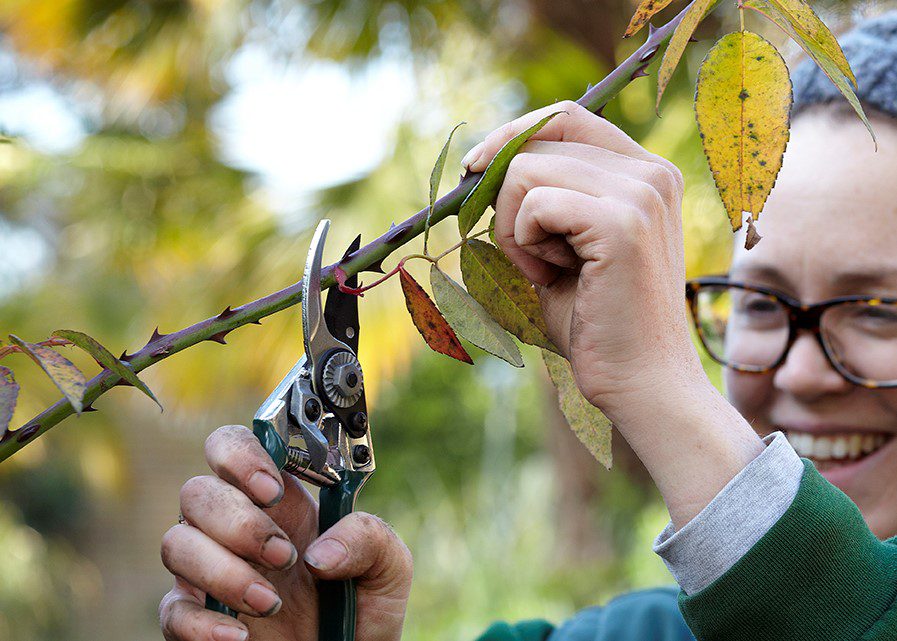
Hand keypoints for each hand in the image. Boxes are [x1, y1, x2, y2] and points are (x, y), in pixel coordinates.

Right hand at [158, 425, 412, 640]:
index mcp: (280, 501)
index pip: (233, 447)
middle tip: (284, 556)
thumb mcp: (389, 566)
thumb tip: (319, 553)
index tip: (271, 489)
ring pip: (176, 543)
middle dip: (238, 521)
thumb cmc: (364, 610)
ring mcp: (211, 572)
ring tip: (270, 603)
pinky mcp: (196, 620)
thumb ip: (369, 538)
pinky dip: (202, 623)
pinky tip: (241, 636)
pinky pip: (172, 610)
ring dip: (223, 570)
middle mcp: (236, 528)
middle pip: (197, 492)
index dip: (241, 455)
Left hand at [466, 101, 763, 526]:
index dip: (511, 135)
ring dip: (514, 230)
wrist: (639, 384)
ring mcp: (641, 193)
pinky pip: (532, 205)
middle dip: (506, 199)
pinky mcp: (621, 222)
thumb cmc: (594, 324)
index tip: (473, 169)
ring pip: (524, 172)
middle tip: (530, 256)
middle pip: (537, 142)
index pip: (565, 118)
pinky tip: (552, 279)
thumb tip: (481, 168)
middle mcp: (651, 172)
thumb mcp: (561, 250)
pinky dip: (523, 245)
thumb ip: (536, 203)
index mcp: (645, 173)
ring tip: (548, 272)